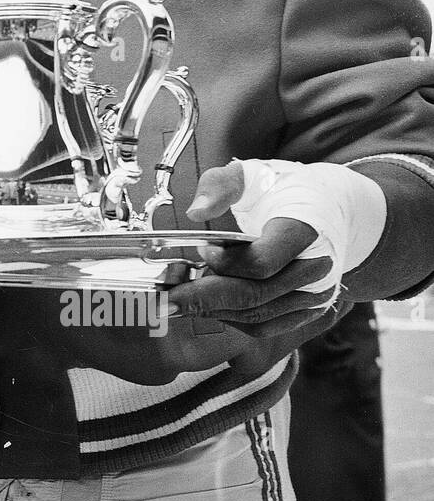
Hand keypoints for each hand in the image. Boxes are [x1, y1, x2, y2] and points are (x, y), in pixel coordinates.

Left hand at [167, 162, 338, 342]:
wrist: (333, 210)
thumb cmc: (287, 191)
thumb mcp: (253, 174)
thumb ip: (220, 185)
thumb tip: (195, 211)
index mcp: (306, 231)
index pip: (262, 262)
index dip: (226, 263)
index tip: (202, 250)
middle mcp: (316, 268)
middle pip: (255, 296)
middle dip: (205, 298)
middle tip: (167, 297)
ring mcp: (315, 294)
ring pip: (257, 317)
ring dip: (214, 311)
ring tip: (182, 298)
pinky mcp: (307, 311)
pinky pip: (264, 326)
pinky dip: (232, 319)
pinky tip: (208, 306)